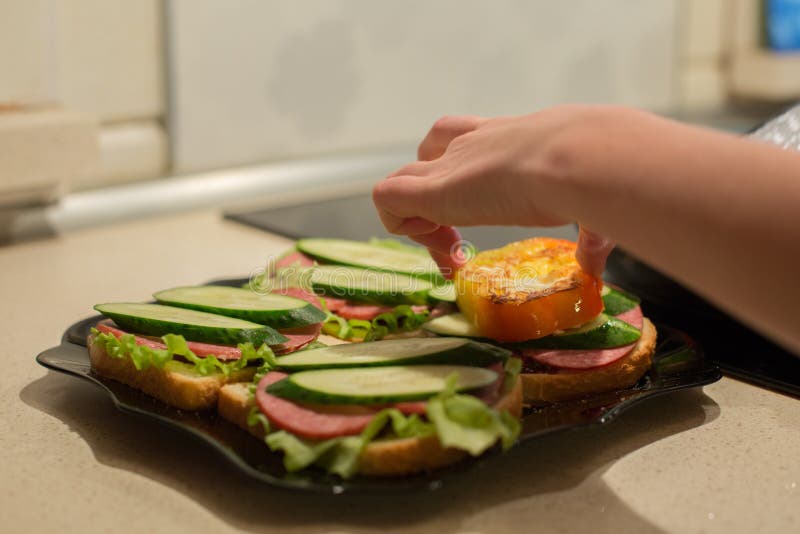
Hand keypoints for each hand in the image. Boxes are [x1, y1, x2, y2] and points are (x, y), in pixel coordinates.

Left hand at [372, 106, 615, 276]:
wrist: (576, 159)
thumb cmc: (592, 174)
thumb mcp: (589, 201)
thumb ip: (592, 234)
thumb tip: (596, 262)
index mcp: (508, 141)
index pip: (467, 149)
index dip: (465, 188)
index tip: (488, 224)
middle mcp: (472, 146)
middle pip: (428, 161)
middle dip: (435, 203)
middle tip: (460, 244)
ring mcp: (447, 166)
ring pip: (402, 182)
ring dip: (417, 220)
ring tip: (450, 249)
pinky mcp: (430, 189)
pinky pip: (387, 198)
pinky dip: (402, 225)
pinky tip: (441, 245)